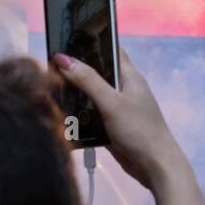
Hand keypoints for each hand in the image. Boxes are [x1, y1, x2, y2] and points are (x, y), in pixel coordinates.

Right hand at [51, 47, 172, 187]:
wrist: (156, 167)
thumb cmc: (139, 130)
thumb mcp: (112, 103)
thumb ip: (88, 81)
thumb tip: (63, 58)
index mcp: (130, 77)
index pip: (110, 50)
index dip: (90, 42)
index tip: (66, 37)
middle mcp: (124, 90)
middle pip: (96, 74)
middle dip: (75, 72)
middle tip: (48, 67)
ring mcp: (118, 109)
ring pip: (91, 97)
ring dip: (74, 96)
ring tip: (48, 89)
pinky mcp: (112, 127)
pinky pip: (91, 116)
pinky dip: (79, 116)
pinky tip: (61, 115)